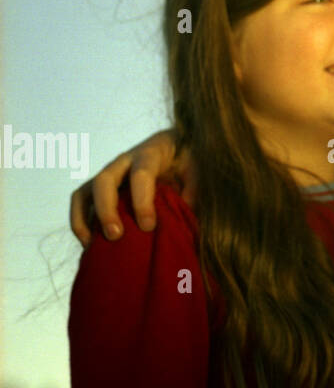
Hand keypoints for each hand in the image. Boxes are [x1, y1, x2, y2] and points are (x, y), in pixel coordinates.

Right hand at [69, 128, 191, 244]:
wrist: (180, 142)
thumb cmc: (190, 156)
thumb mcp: (199, 166)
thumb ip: (195, 186)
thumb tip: (185, 212)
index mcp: (152, 152)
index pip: (141, 174)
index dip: (142, 201)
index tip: (148, 226)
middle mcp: (125, 160)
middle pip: (104, 180)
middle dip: (107, 210)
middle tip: (116, 236)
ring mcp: (110, 172)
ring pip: (85, 191)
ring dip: (85, 219)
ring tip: (93, 245)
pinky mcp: (101, 186)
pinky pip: (81, 202)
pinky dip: (80, 222)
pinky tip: (90, 244)